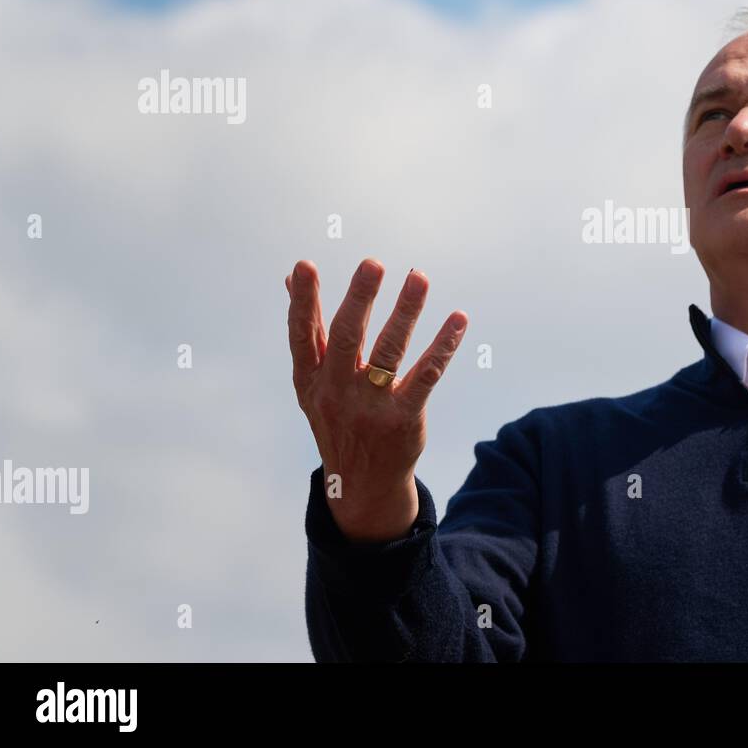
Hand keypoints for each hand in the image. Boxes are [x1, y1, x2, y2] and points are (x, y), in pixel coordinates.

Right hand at [286, 257, 468, 541]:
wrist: (360, 484)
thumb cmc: (337, 417)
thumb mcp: (313, 381)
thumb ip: (307, 330)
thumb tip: (290, 279)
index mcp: (310, 378)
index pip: (302, 334)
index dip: (302, 301)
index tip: (303, 266)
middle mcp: (337, 391)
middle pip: (346, 338)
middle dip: (359, 298)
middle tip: (372, 263)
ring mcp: (370, 406)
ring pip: (389, 351)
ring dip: (405, 311)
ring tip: (418, 277)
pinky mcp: (404, 418)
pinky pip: (426, 375)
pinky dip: (443, 346)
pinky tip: (458, 319)